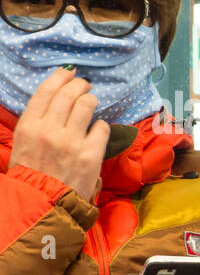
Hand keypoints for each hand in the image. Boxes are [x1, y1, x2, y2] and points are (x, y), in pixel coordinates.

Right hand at [9, 67, 109, 200]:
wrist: (44, 201)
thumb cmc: (32, 172)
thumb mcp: (23, 142)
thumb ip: (37, 121)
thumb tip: (55, 98)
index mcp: (29, 126)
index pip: (47, 91)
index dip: (60, 77)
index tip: (69, 73)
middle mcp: (49, 130)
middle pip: (69, 94)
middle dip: (80, 85)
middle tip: (85, 85)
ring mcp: (71, 141)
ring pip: (86, 105)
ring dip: (91, 100)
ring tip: (91, 101)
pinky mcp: (90, 154)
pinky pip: (101, 127)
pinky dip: (100, 125)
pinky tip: (97, 128)